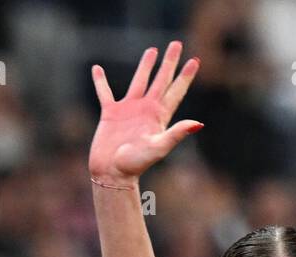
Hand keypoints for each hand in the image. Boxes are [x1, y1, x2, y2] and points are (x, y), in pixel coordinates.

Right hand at [89, 40, 200, 187]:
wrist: (112, 173)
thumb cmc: (135, 164)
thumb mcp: (158, 148)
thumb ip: (176, 134)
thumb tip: (198, 123)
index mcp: (158, 116)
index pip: (175, 91)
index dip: (185, 76)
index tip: (195, 60)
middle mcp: (145, 110)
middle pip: (161, 80)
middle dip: (169, 62)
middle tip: (176, 43)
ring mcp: (128, 110)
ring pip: (139, 81)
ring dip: (145, 66)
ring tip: (152, 50)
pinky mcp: (110, 114)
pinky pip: (104, 93)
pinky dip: (100, 81)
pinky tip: (97, 69)